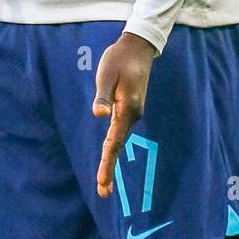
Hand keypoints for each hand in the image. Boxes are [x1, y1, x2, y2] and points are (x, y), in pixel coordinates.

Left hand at [92, 31, 156, 197]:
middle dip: (109, 168)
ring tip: (104, 179)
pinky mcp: (131, 108)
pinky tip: (109, 153)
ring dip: (111, 158)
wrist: (138, 47)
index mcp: (127, 109)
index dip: (107, 164)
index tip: (102, 183)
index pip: (114, 142)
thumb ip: (102, 96)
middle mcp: (133, 115)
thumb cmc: (119, 59)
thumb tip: (99, 116)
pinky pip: (121, 132)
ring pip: (120, 140)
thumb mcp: (106, 75)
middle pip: (118, 146)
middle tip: (103, 191)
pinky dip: (114, 145)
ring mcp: (133, 112)